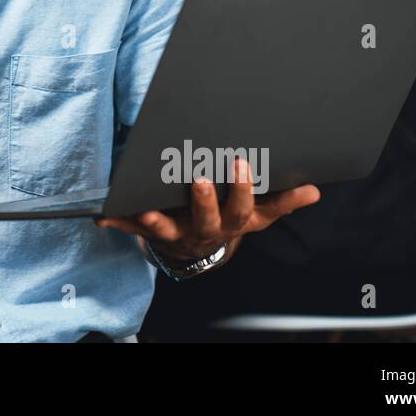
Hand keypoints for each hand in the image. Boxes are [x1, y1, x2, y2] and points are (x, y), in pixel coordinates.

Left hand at [94, 157, 319, 263]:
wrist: (199, 251)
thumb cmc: (228, 218)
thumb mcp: (258, 212)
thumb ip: (282, 200)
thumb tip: (314, 190)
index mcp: (236, 220)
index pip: (247, 206)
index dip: (245, 188)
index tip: (242, 163)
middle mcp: (209, 229)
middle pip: (211, 218)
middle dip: (207, 199)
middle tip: (199, 178)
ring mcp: (180, 233)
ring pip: (169, 229)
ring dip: (159, 220)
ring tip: (148, 210)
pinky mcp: (153, 234)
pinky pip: (133, 229)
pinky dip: (117, 222)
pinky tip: (101, 216)